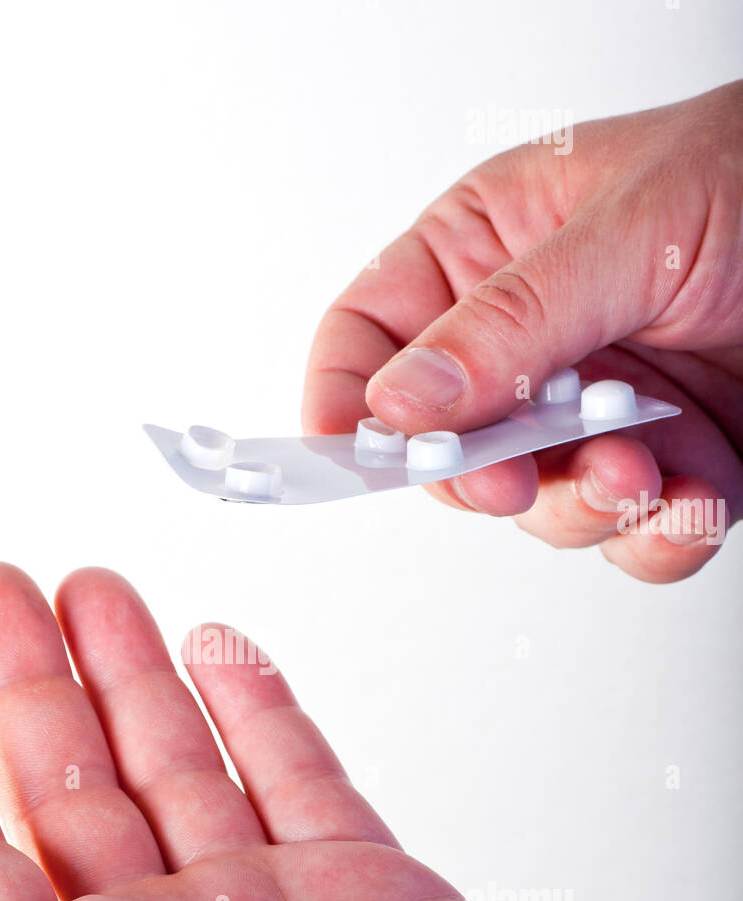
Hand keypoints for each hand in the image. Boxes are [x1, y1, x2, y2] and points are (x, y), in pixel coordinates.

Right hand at [304, 81, 742, 582]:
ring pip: (539, 509)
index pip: (368, 339)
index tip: (360, 459)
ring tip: (639, 467)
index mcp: (487, 254)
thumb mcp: (631, 226)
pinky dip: (659, 537)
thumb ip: (510, 321)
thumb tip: (400, 401)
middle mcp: (529, 344)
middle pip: (446, 450)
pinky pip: (632, 539)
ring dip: (585, 508)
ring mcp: (595, 413)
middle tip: (515, 474)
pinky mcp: (667, 466)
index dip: (346, 406)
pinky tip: (690, 495)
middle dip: (488, 475)